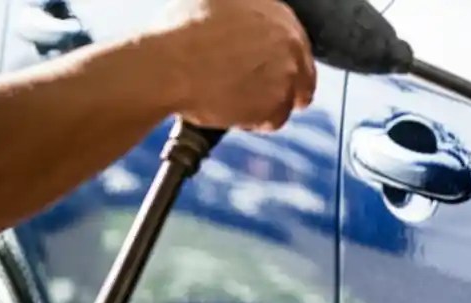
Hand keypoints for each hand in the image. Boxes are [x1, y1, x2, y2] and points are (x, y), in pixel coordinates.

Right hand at [155, 0, 316, 131]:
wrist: (168, 67)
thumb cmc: (175, 35)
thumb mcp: (210, 4)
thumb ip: (238, 16)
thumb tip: (236, 24)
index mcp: (273, 10)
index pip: (295, 39)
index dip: (286, 59)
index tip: (278, 71)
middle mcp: (288, 37)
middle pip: (302, 71)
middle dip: (289, 87)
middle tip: (271, 98)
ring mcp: (287, 71)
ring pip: (289, 98)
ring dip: (267, 104)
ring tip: (233, 102)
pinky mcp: (279, 102)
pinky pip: (274, 119)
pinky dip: (255, 121)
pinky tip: (232, 113)